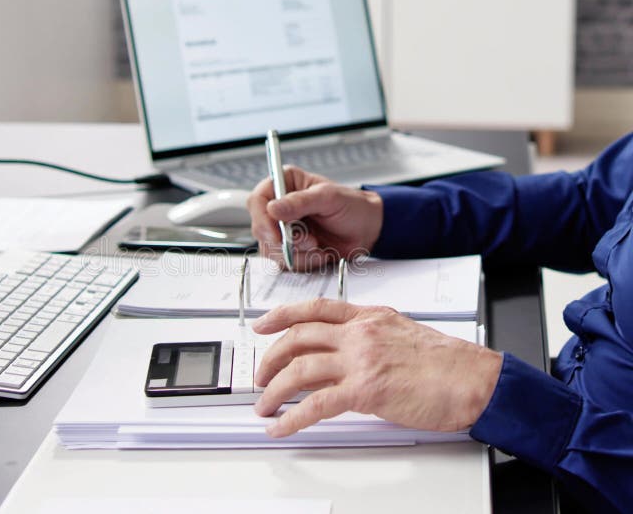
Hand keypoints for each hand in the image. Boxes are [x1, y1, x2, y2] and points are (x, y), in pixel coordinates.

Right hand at [247, 166, 383, 270]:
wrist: (367, 230)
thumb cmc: (352, 206)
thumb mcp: (328, 198)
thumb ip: (300, 202)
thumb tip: (273, 208)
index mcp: (285, 184)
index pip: (258, 200)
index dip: (262, 219)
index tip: (276, 233)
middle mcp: (279, 207)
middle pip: (261, 229)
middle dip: (285, 240)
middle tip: (310, 240)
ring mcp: (283, 230)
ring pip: (271, 249)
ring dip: (297, 253)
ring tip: (319, 245)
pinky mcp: (290, 249)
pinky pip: (284, 262)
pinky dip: (304, 262)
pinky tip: (320, 253)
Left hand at [252, 299, 501, 437]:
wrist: (475, 380)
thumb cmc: (447, 362)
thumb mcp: (400, 336)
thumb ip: (366, 341)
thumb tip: (335, 359)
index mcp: (369, 317)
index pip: (315, 308)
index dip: (281, 315)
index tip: (263, 323)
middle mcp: (361, 333)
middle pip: (298, 337)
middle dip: (270, 358)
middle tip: (260, 376)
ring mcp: (362, 359)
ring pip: (300, 369)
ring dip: (274, 390)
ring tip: (265, 405)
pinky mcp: (366, 390)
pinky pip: (315, 404)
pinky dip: (292, 418)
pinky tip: (282, 427)